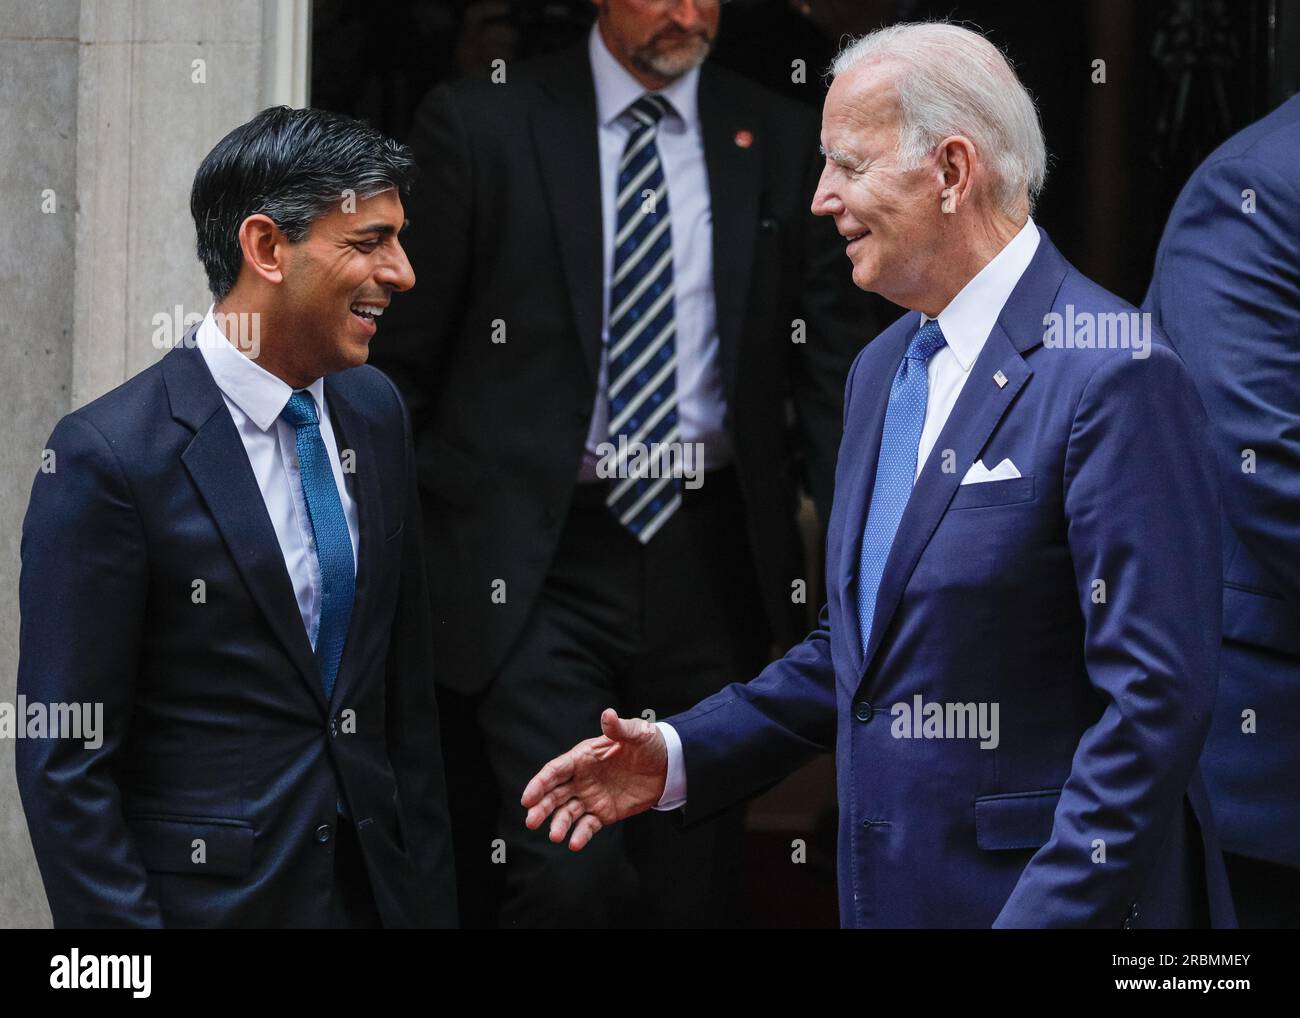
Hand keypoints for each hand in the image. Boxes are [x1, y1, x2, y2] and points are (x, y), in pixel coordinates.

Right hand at [521, 709, 668, 850]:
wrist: (668, 766)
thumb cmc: (649, 744)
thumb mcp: (637, 733)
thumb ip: (620, 728)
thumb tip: (607, 714)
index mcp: (583, 757)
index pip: (555, 771)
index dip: (539, 784)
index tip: (527, 798)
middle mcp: (581, 778)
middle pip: (554, 794)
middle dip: (541, 807)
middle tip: (531, 821)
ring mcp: (591, 797)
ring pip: (567, 812)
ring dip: (558, 823)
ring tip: (555, 836)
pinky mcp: (603, 813)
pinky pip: (588, 826)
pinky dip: (580, 835)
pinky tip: (575, 844)